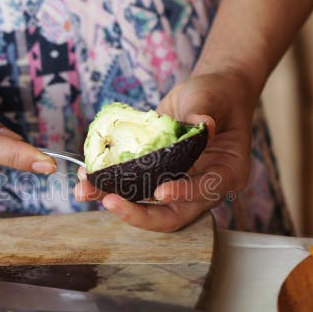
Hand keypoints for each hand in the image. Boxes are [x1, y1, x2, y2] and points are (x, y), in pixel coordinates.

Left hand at [74, 70, 258, 231]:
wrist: (206, 96)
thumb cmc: (217, 96)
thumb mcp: (212, 98)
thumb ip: (205, 113)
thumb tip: (204, 125)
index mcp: (227, 172)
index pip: (205, 191)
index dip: (183, 193)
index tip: (160, 191)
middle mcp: (202, 188)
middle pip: (172, 215)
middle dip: (139, 214)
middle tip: (111, 202)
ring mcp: (177, 187)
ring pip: (148, 208)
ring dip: (116, 202)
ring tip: (85, 190)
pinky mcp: (155, 179)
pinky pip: (133, 190)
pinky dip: (110, 186)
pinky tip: (88, 179)